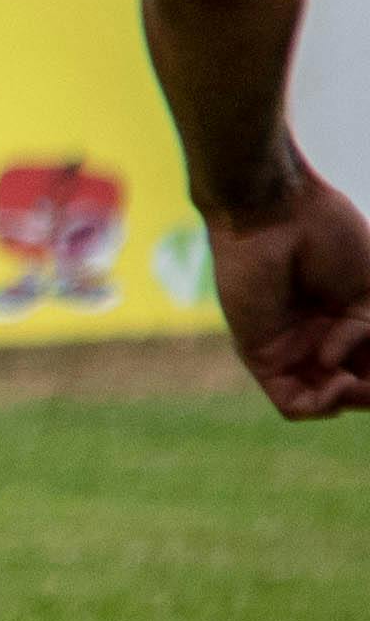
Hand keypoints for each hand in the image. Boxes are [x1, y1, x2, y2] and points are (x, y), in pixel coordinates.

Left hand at [203, 165, 369, 418]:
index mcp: (349, 319)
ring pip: (327, 403)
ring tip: (356, 379)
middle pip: (355, 389)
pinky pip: (293, 405)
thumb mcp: (369, 292)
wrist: (276, 215)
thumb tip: (348, 376)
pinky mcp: (262, 358)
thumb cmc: (329, 237)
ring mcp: (293, 350)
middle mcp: (321, 338)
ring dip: (351, 400)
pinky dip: (321, 405)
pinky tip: (337, 378)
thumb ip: (368, 336)